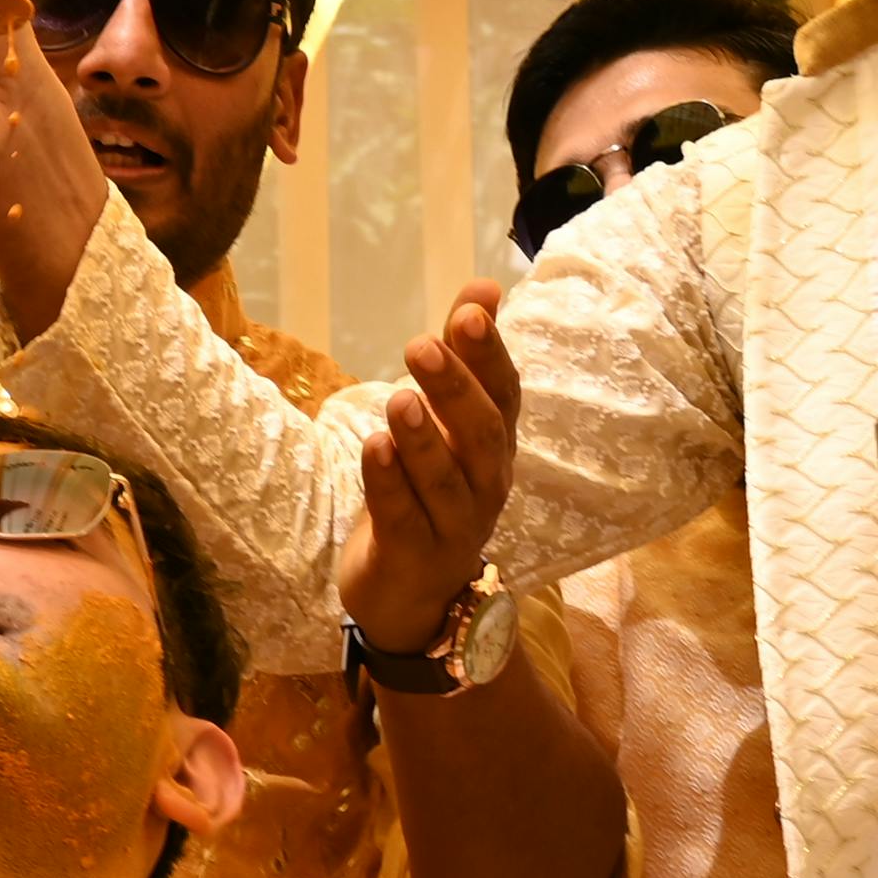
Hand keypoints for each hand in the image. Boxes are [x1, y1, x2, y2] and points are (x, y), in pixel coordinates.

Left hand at [345, 293, 518, 652]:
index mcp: (495, 446)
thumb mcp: (446, 423)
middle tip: (420, 346)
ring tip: (399, 398)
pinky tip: (373, 446)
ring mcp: (454, 524)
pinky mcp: (413, 553)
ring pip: (444, 479)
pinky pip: (403, 514)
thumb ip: (463, 357)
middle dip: (455, 388)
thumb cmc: (430, 492)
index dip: (489, 355)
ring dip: (423, 438)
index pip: (504, 394)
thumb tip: (484, 287)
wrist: (410, 590)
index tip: (469, 311)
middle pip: (480, 433)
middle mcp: (485, 483)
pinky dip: (390, 481)